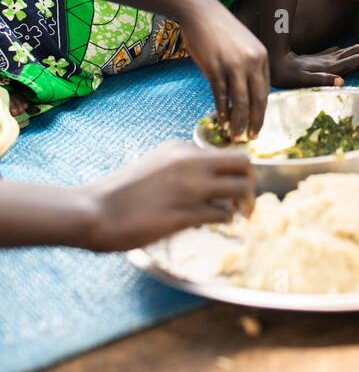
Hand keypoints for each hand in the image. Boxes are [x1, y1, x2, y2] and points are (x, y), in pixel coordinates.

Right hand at [81, 140, 253, 251]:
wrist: (94, 211)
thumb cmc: (122, 193)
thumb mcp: (155, 166)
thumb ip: (183, 168)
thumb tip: (210, 183)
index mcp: (181, 149)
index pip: (227, 152)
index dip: (236, 171)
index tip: (232, 185)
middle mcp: (190, 163)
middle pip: (244, 164)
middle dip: (250, 183)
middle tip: (244, 201)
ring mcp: (190, 187)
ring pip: (241, 189)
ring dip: (242, 204)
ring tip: (233, 214)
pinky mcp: (186, 213)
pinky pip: (224, 214)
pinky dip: (224, 219)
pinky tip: (211, 222)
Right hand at [179, 0, 269, 140]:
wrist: (200, 12)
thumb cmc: (220, 30)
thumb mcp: (243, 45)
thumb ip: (248, 67)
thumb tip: (246, 93)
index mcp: (261, 57)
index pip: (265, 92)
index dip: (261, 112)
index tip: (257, 126)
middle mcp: (251, 62)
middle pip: (257, 100)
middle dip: (254, 122)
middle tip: (250, 138)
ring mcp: (233, 65)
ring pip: (240, 102)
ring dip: (238, 122)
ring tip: (235, 136)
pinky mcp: (215, 67)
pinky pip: (221, 95)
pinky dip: (222, 111)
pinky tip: (221, 121)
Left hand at [270, 44, 358, 87]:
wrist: (276, 62)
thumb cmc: (289, 76)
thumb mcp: (304, 81)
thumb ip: (322, 81)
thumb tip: (341, 82)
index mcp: (331, 65)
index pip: (358, 59)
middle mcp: (332, 58)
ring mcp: (328, 56)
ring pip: (354, 49)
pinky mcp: (323, 56)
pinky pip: (344, 51)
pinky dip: (356, 53)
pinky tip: (356, 59)